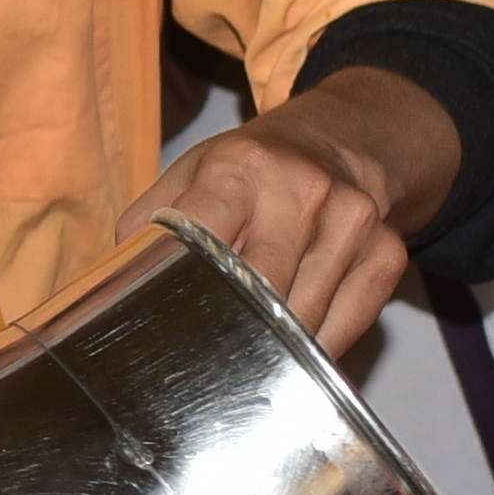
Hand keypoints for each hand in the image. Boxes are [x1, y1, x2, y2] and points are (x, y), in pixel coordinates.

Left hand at [135, 106, 418, 355]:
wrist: (341, 140)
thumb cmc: (251, 171)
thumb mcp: (190, 175)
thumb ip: (147, 228)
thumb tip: (105, 291)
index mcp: (239, 168)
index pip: (205, 241)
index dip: (188, 291)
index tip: (173, 327)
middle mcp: (302, 189)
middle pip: (259, 293)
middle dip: (232, 329)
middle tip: (209, 354)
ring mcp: (353, 221)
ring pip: (303, 320)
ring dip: (274, 344)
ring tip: (253, 342)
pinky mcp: (387, 253)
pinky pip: (346, 327)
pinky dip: (317, 346)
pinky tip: (297, 339)